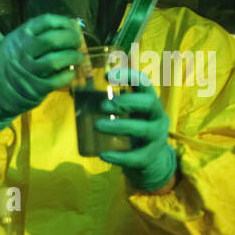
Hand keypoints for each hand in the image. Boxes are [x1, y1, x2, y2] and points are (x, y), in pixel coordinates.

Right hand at [0, 14, 84, 130]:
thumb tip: (70, 27)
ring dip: (73, 56)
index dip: (63, 22)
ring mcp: (28, 71)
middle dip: (71, 39)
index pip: (45, 22)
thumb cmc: (10, 65)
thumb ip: (37, 36)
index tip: (72, 26)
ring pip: (56, 60)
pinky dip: (68, 75)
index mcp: (18, 37)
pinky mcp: (35, 88)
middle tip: (77, 42)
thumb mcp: (15, 45)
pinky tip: (70, 73)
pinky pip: (57, 80)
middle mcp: (22, 51)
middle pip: (53, 40)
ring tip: (78, 57)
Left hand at [96, 68, 177, 191]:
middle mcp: (158, 116)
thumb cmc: (133, 129)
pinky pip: (135, 156)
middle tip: (102, 106)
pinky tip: (103, 154)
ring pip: (143, 129)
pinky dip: (118, 156)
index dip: (128, 76)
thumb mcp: (127, 113)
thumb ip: (111, 103)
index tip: (108, 76)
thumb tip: (76, 93)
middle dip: (125, 102)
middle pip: (149, 103)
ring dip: (119, 126)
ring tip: (97, 125)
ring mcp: (157, 137)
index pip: (144, 83)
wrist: (151, 159)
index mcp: (149, 101)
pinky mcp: (150, 156)